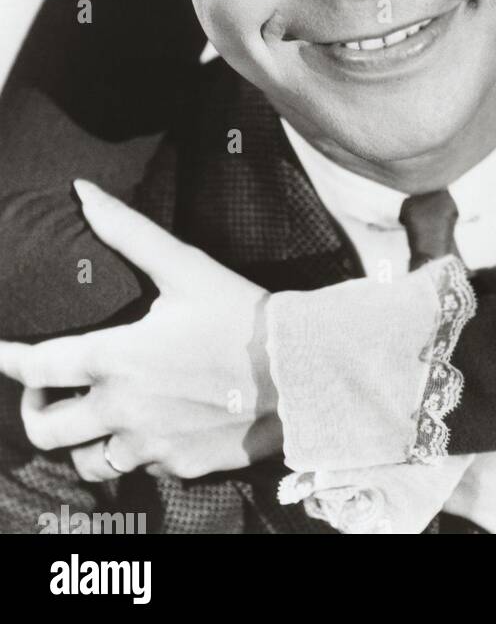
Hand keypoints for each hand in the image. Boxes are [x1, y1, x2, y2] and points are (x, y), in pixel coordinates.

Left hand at [0, 180, 281, 480]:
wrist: (300, 370)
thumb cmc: (241, 313)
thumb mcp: (186, 266)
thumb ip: (129, 231)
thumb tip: (83, 193)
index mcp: (116, 358)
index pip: (38, 366)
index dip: (9, 360)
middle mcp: (122, 408)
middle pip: (46, 429)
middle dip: (35, 410)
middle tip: (45, 393)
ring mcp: (148, 444)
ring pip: (84, 461)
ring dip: (80, 441)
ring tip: (93, 418)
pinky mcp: (178, 465)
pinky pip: (138, 467)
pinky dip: (134, 450)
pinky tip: (150, 428)